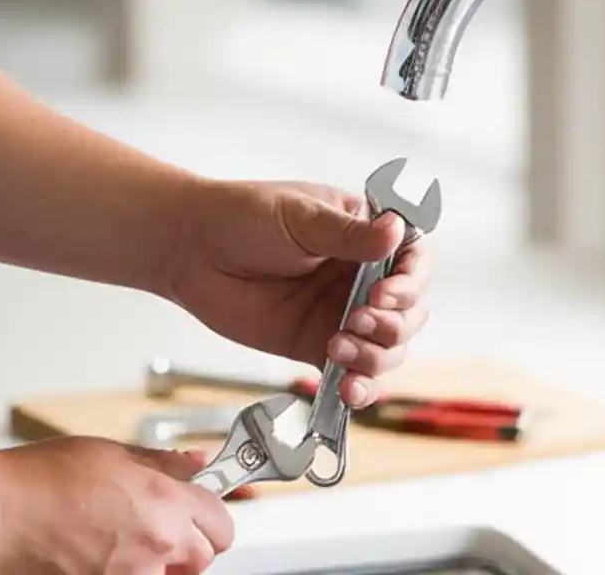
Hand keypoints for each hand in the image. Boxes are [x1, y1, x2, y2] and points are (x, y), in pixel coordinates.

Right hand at [0, 437, 239, 574]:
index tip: (198, 515)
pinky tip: (105, 561)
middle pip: (205, 555)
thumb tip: (196, 463)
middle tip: (161, 532)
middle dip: (189, 544)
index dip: (209, 515)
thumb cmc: (37, 480)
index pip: (221, 519)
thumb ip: (162, 463)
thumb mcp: (111, 454)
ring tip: (124, 548)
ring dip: (160, 567)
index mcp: (164, 499)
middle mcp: (156, 541)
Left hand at [164, 179, 432, 407]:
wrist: (190, 250)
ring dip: (376, 356)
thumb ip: (349, 234)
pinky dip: (358, 386)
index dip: (410, 283)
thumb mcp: (300, 216)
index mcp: (366, 236)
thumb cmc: (242, 216)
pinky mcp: (317, 345)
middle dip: (394, 323)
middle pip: (411, 312)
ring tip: (339, 346)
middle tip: (358, 318)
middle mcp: (363, 278)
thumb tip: (397, 231)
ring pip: (389, 348)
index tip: (385, 293)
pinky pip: (352, 373)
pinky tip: (348, 388)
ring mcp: (342, 314)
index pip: (414, 261)